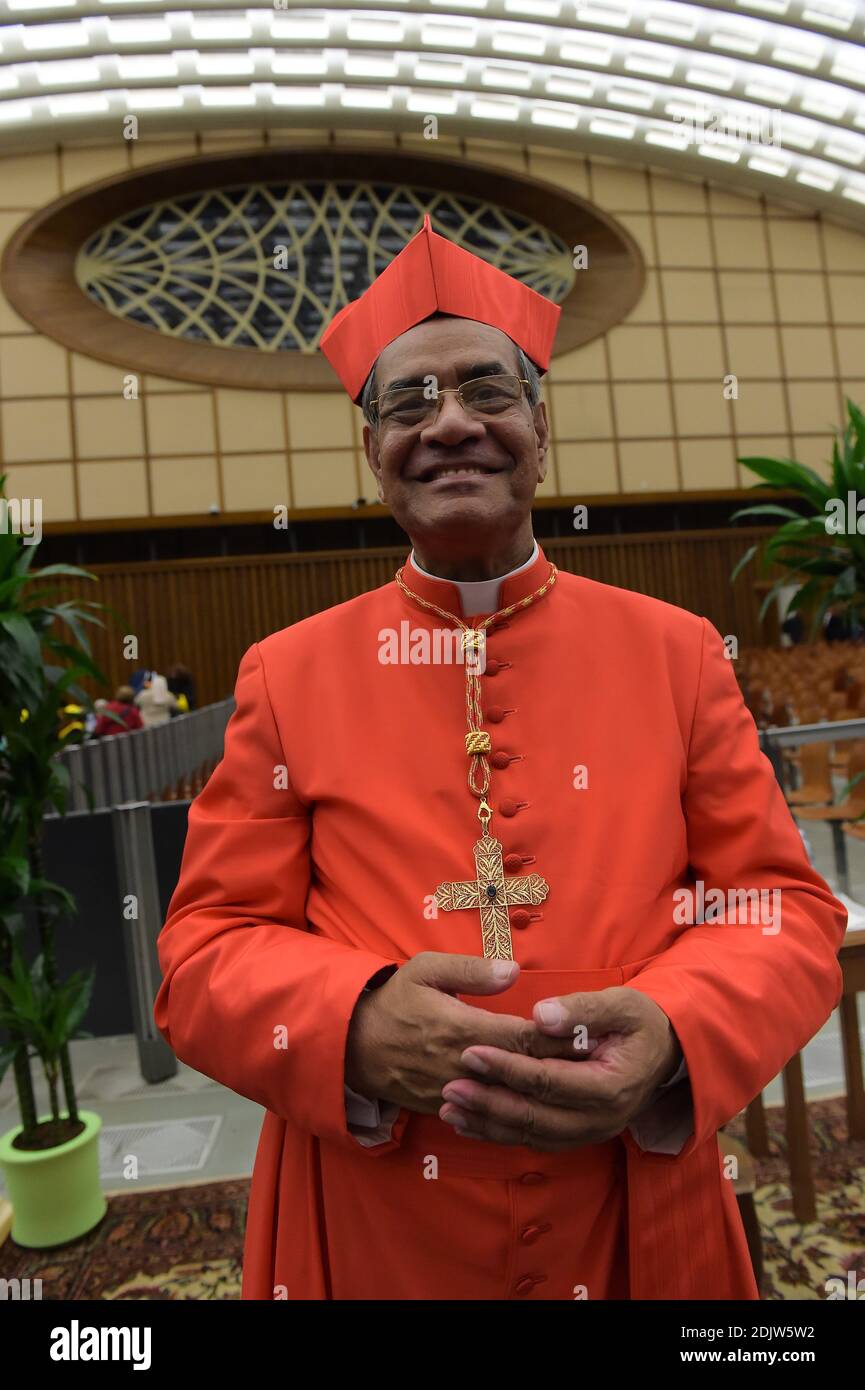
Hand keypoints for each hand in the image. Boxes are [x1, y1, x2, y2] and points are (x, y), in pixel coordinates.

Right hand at [344, 953, 578, 1115]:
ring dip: (542, 1096)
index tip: (593, 1037)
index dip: (560, 1040)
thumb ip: (472, 970)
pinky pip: (485, 1115)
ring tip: (581, 1093)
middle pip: (523, 1072)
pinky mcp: (443, 1107)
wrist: (350, 1043)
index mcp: (462, 1027)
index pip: (524, 1038)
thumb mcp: (426, 969)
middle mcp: (462, 1065)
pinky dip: (514, 1112)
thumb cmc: (393, 998)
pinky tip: (540, 1111)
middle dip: (562, 1071)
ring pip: (508, 1099)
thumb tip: (514, 971)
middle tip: (602, 1068)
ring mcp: (453, 1091)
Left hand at [439, 986, 681, 1150]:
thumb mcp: (620, 1004)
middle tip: (449, 1087)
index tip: (471, 1052)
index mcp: (611, 1085)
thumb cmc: (639, 1020)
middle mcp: (601, 1118)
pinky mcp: (579, 1135)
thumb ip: (581, 1009)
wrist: (664, 1050)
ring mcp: (591, 1132)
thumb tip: (540, 1015)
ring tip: (449, 1109)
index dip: (507, 1068)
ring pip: (531, 1134)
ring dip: (488, 1124)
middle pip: (535, 1117)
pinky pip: (535, 1139)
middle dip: (488, 1102)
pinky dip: (501, 1133)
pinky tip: (471, 1124)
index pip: (548, 1080)